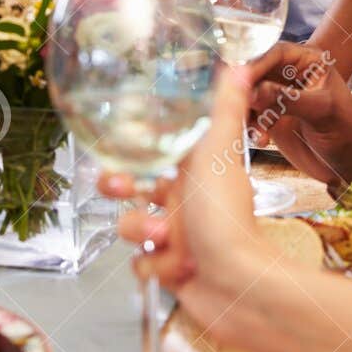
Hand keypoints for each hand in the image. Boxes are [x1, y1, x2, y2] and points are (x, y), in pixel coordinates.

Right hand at [99, 65, 276, 336]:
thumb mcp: (219, 154)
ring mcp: (179, 238)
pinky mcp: (172, 271)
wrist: (238, 287)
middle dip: (119, 188)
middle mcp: (187, 203)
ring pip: (135, 227)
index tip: (115, 140)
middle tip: (112, 186)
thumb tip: (238, 64)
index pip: (160, 151)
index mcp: (198, 173)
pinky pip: (144, 264)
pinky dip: (157, 268)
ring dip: (143, 232)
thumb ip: (222, 110)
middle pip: (137, 188)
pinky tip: (178, 270)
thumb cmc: (227, 217)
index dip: (135, 145)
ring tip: (163, 239)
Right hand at [248, 42, 351, 187]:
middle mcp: (290, 74)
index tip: (241, 79)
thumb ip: (288, 99)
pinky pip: (250, 115)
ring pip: (249, 94)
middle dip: (245, 88)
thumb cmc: (347, 131)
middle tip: (238, 105)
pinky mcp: (271, 116)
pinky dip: (249, 126)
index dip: (257, 64)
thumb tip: (254, 91)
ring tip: (252, 129)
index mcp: (309, 62)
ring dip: (245, 110)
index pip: (277, 54)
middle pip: (257, 72)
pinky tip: (260, 140)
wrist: (351, 162)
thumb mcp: (321, 111)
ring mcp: (279, 95)